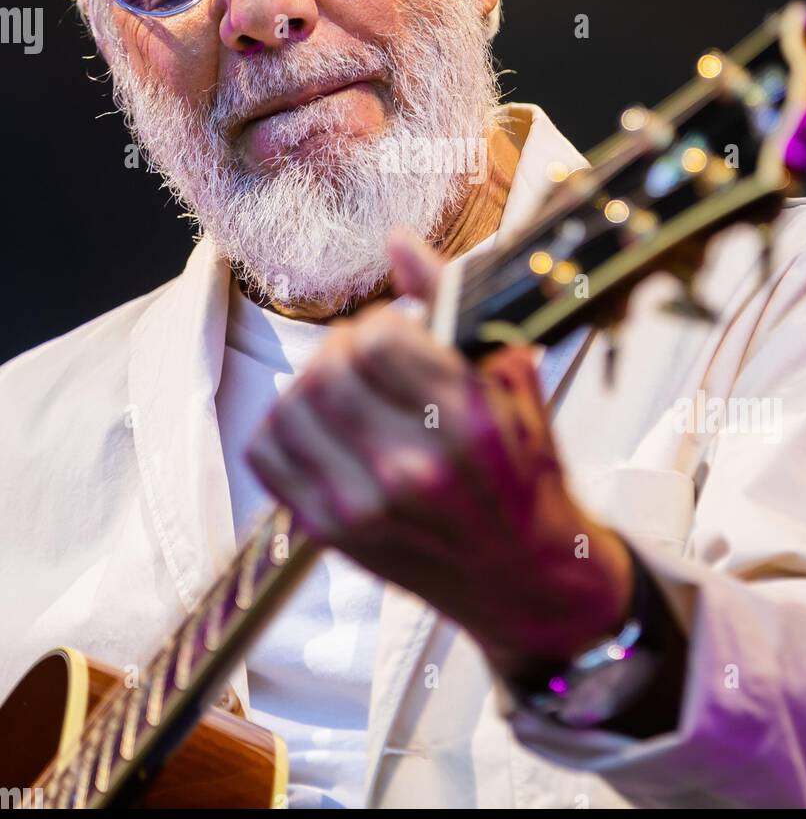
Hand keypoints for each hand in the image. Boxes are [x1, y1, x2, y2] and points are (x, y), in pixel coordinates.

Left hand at [246, 230, 633, 676]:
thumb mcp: (511, 378)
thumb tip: (397, 241)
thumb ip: (452, 303)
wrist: (524, 577)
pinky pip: (267, 453)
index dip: (385, 322)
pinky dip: (281, 424)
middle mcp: (412, 468)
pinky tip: (317, 424)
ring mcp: (364, 506)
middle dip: (346, 346)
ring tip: (345, 388)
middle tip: (369, 356)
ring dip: (312, 381)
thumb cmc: (523, 471)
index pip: (379, 338)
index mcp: (467, 423)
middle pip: (328, 368)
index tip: (402, 333)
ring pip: (289, 406)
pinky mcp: (330, 533)